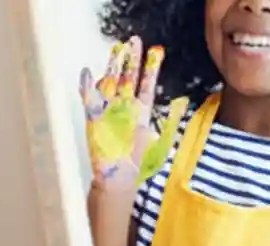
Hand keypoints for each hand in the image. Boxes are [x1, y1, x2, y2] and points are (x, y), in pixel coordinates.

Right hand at [80, 37, 185, 191]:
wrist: (120, 180)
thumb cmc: (140, 163)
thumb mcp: (160, 141)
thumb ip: (170, 122)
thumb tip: (182, 104)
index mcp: (141, 112)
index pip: (146, 85)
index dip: (151, 68)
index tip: (155, 51)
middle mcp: (125, 108)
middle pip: (127, 79)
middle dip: (130, 60)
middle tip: (133, 41)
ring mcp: (109, 112)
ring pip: (110, 83)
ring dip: (113, 67)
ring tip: (116, 49)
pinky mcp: (94, 120)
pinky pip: (89, 100)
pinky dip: (87, 86)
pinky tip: (88, 73)